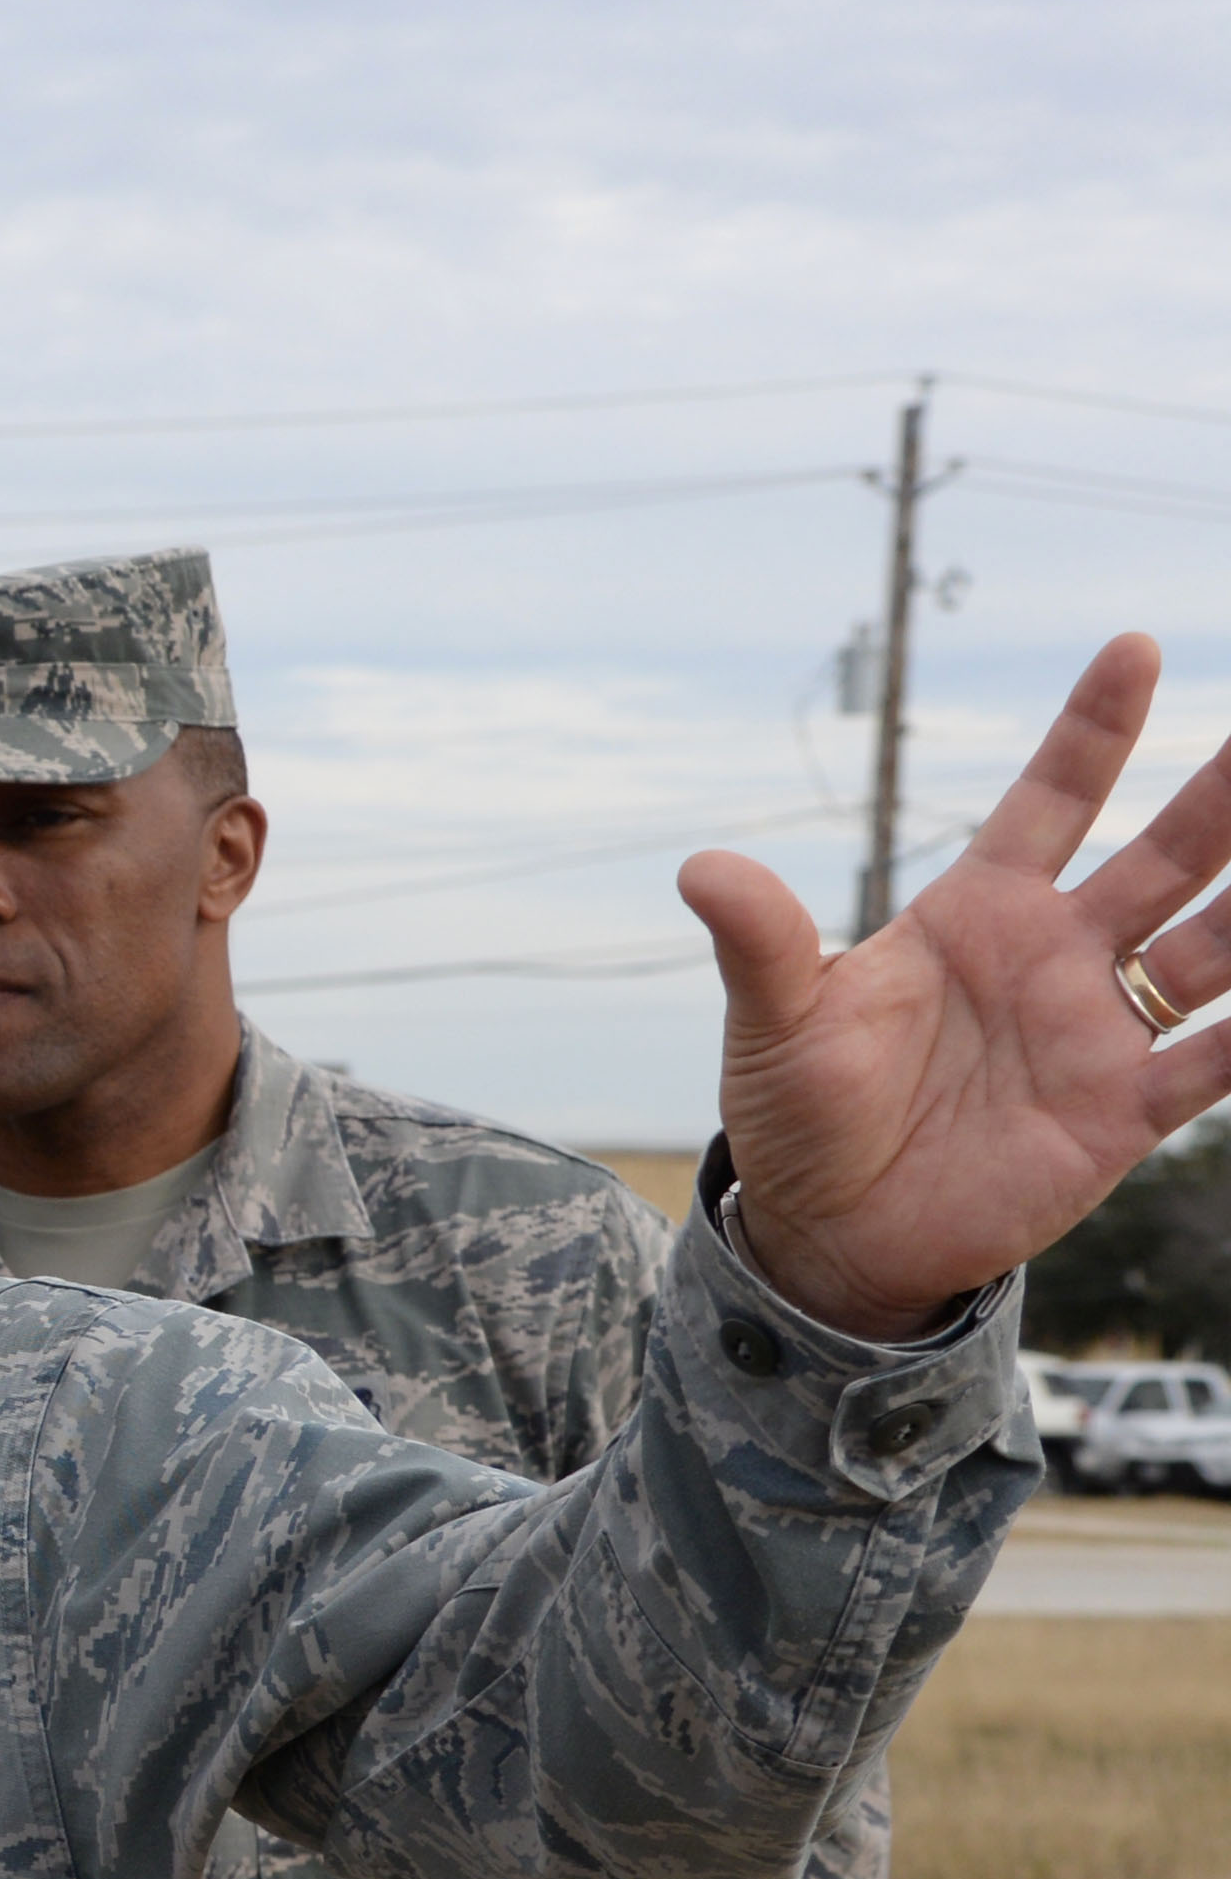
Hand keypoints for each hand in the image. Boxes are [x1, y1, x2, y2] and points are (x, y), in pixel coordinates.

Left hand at [697, 634, 1230, 1338]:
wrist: (831, 1231)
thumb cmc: (801, 1113)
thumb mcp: (775, 1022)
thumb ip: (761, 943)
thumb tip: (701, 868)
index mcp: (976, 914)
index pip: (1050, 801)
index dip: (1091, 731)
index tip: (1133, 647)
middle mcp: (1055, 957)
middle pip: (1163, 858)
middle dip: (1221, 797)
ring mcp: (1098, 1031)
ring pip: (1214, 947)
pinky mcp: (1121, 1112)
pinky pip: (1215, 1061)